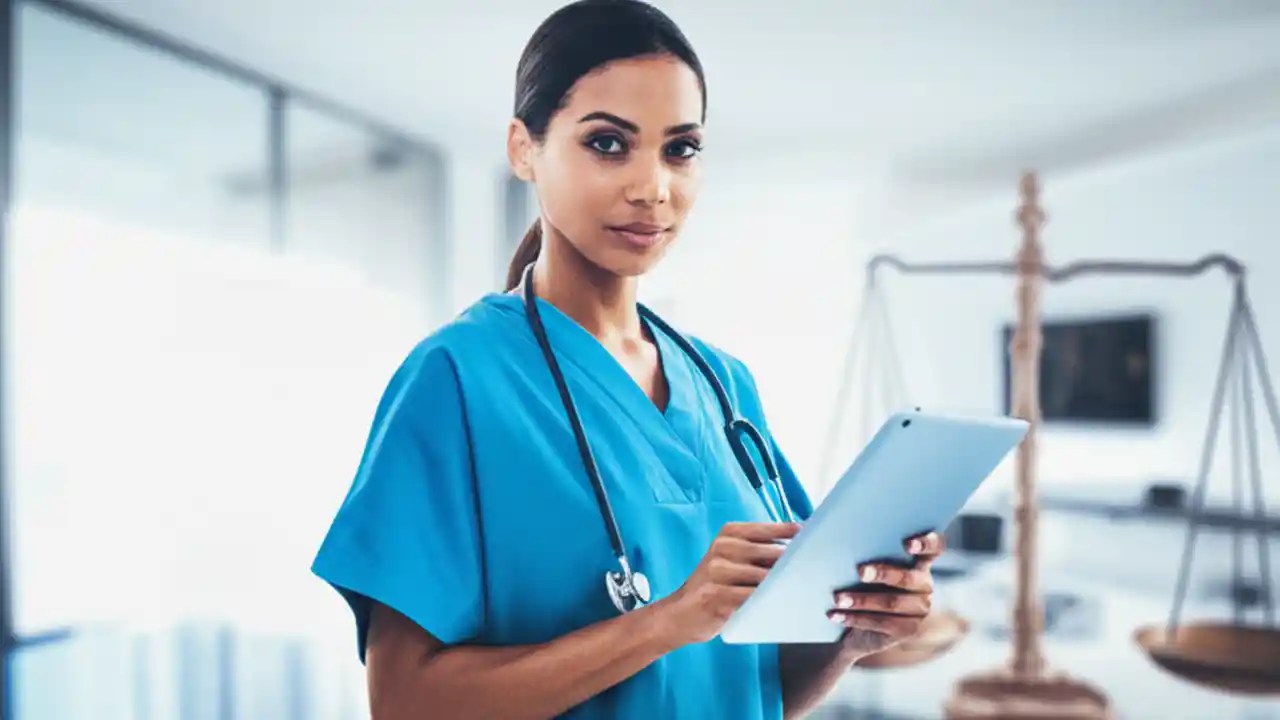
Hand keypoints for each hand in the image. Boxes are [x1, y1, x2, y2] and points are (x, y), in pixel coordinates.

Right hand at [653, 521, 801, 647]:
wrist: (678, 615)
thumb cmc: (714, 587)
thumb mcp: (731, 562)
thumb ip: (757, 554)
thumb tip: (797, 551)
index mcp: (727, 534)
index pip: (765, 529)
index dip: (789, 532)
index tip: (810, 535)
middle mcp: (722, 548)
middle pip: (769, 553)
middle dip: (792, 564)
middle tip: (814, 571)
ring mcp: (717, 571)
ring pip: (763, 577)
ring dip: (783, 586)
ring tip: (801, 592)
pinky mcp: (716, 595)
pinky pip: (751, 598)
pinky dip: (768, 603)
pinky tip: (779, 606)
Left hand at [826, 530, 944, 658]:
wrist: (848, 622)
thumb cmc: (853, 580)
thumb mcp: (856, 561)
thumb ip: (857, 544)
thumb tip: (825, 522)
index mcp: (918, 560)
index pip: (936, 546)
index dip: (928, 543)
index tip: (907, 543)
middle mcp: (924, 584)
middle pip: (910, 577)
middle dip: (884, 573)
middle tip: (860, 570)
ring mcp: (919, 610)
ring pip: (892, 603)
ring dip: (862, 599)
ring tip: (836, 598)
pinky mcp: (907, 631)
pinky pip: (880, 624)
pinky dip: (855, 618)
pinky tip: (834, 615)